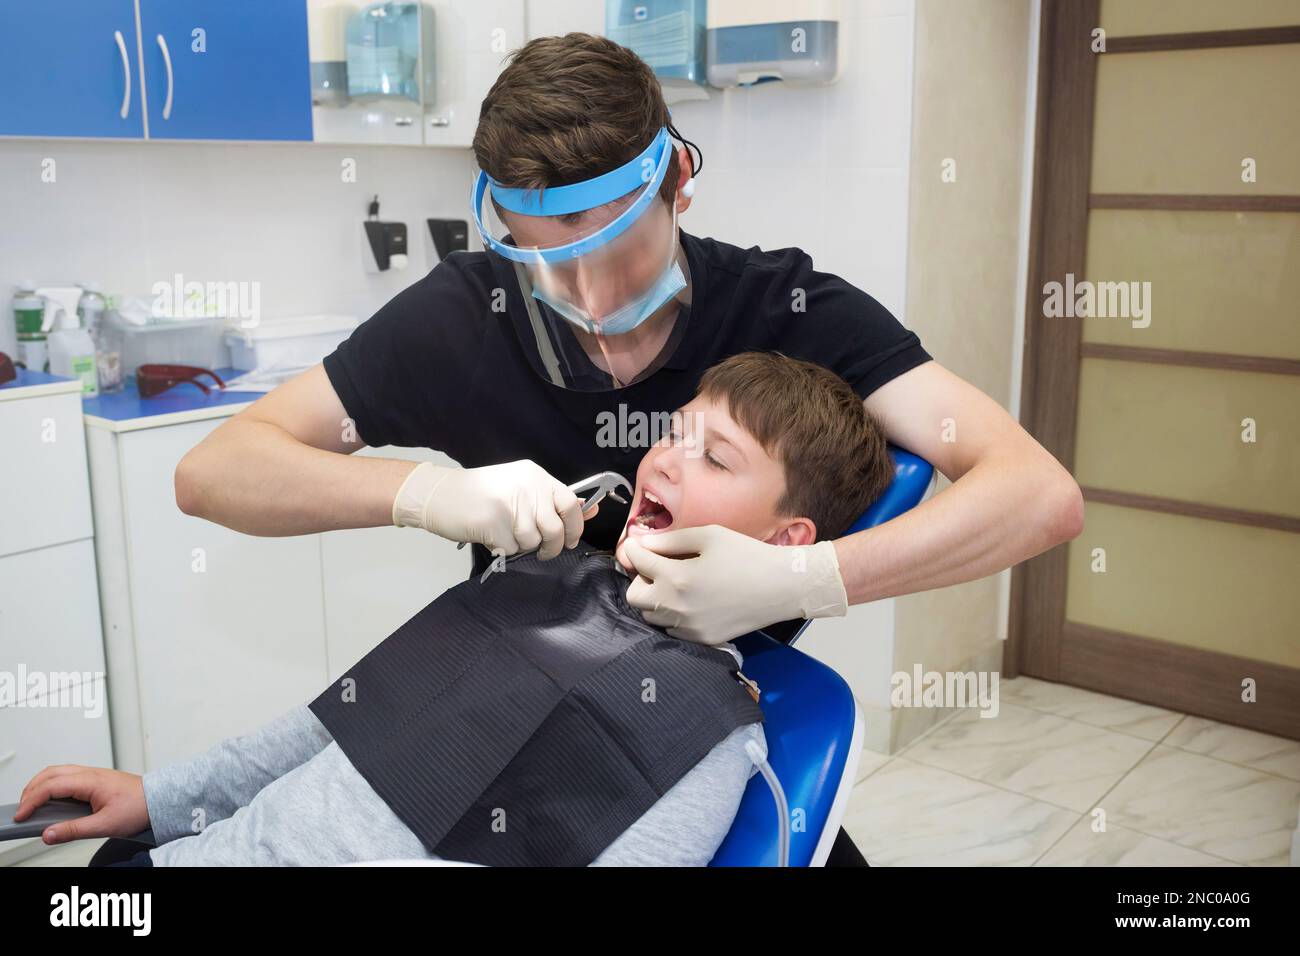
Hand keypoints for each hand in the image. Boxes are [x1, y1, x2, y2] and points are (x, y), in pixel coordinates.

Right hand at [13, 765, 148, 844]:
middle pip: (51, 773)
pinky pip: (67, 777)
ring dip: (41, 786)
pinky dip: (52, 786)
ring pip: (58, 772)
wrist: (159, 801)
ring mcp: (93, 774)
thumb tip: (49, 834)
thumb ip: (75, 830)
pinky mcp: (95, 779)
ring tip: (32, 805)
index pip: (52, 786)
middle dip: (31, 790)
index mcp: (92, 781)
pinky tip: (51, 801)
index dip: (32, 800)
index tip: (21, 815)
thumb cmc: (139, 808)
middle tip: (22, 809)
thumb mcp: (105, 825)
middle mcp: (91, 773)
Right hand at [392, 459, 591, 559]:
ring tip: (507, 535)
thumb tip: (589, 510)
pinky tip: (492, 536)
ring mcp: (510, 505)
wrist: (440, 494)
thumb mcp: (519, 488)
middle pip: (555, 529)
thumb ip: (551, 500)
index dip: (575, 525)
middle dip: (552, 546)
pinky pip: (511, 549)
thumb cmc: (480, 494)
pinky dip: (504, 549)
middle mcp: (526, 487)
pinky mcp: (495, 523)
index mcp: (535, 476)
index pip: (569, 503)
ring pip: (533, 542)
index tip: (571, 538)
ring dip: (523, 546)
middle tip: (545, 550)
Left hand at [621, 525, 848, 643]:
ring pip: (652, 616)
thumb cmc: (748, 555)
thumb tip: (643, 543)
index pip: (637, 562)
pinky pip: (673, 629)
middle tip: (660, 567)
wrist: (782, 587)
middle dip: (641, 579)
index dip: (636, 550)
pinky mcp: (702, 639)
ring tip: (679, 583)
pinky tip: (694, 600)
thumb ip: (671, 540)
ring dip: (656, 598)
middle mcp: (677, 607)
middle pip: (634, 596)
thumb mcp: (709, 535)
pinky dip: (675, 615)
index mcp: (677, 577)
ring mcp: (689, 628)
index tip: (640, 546)